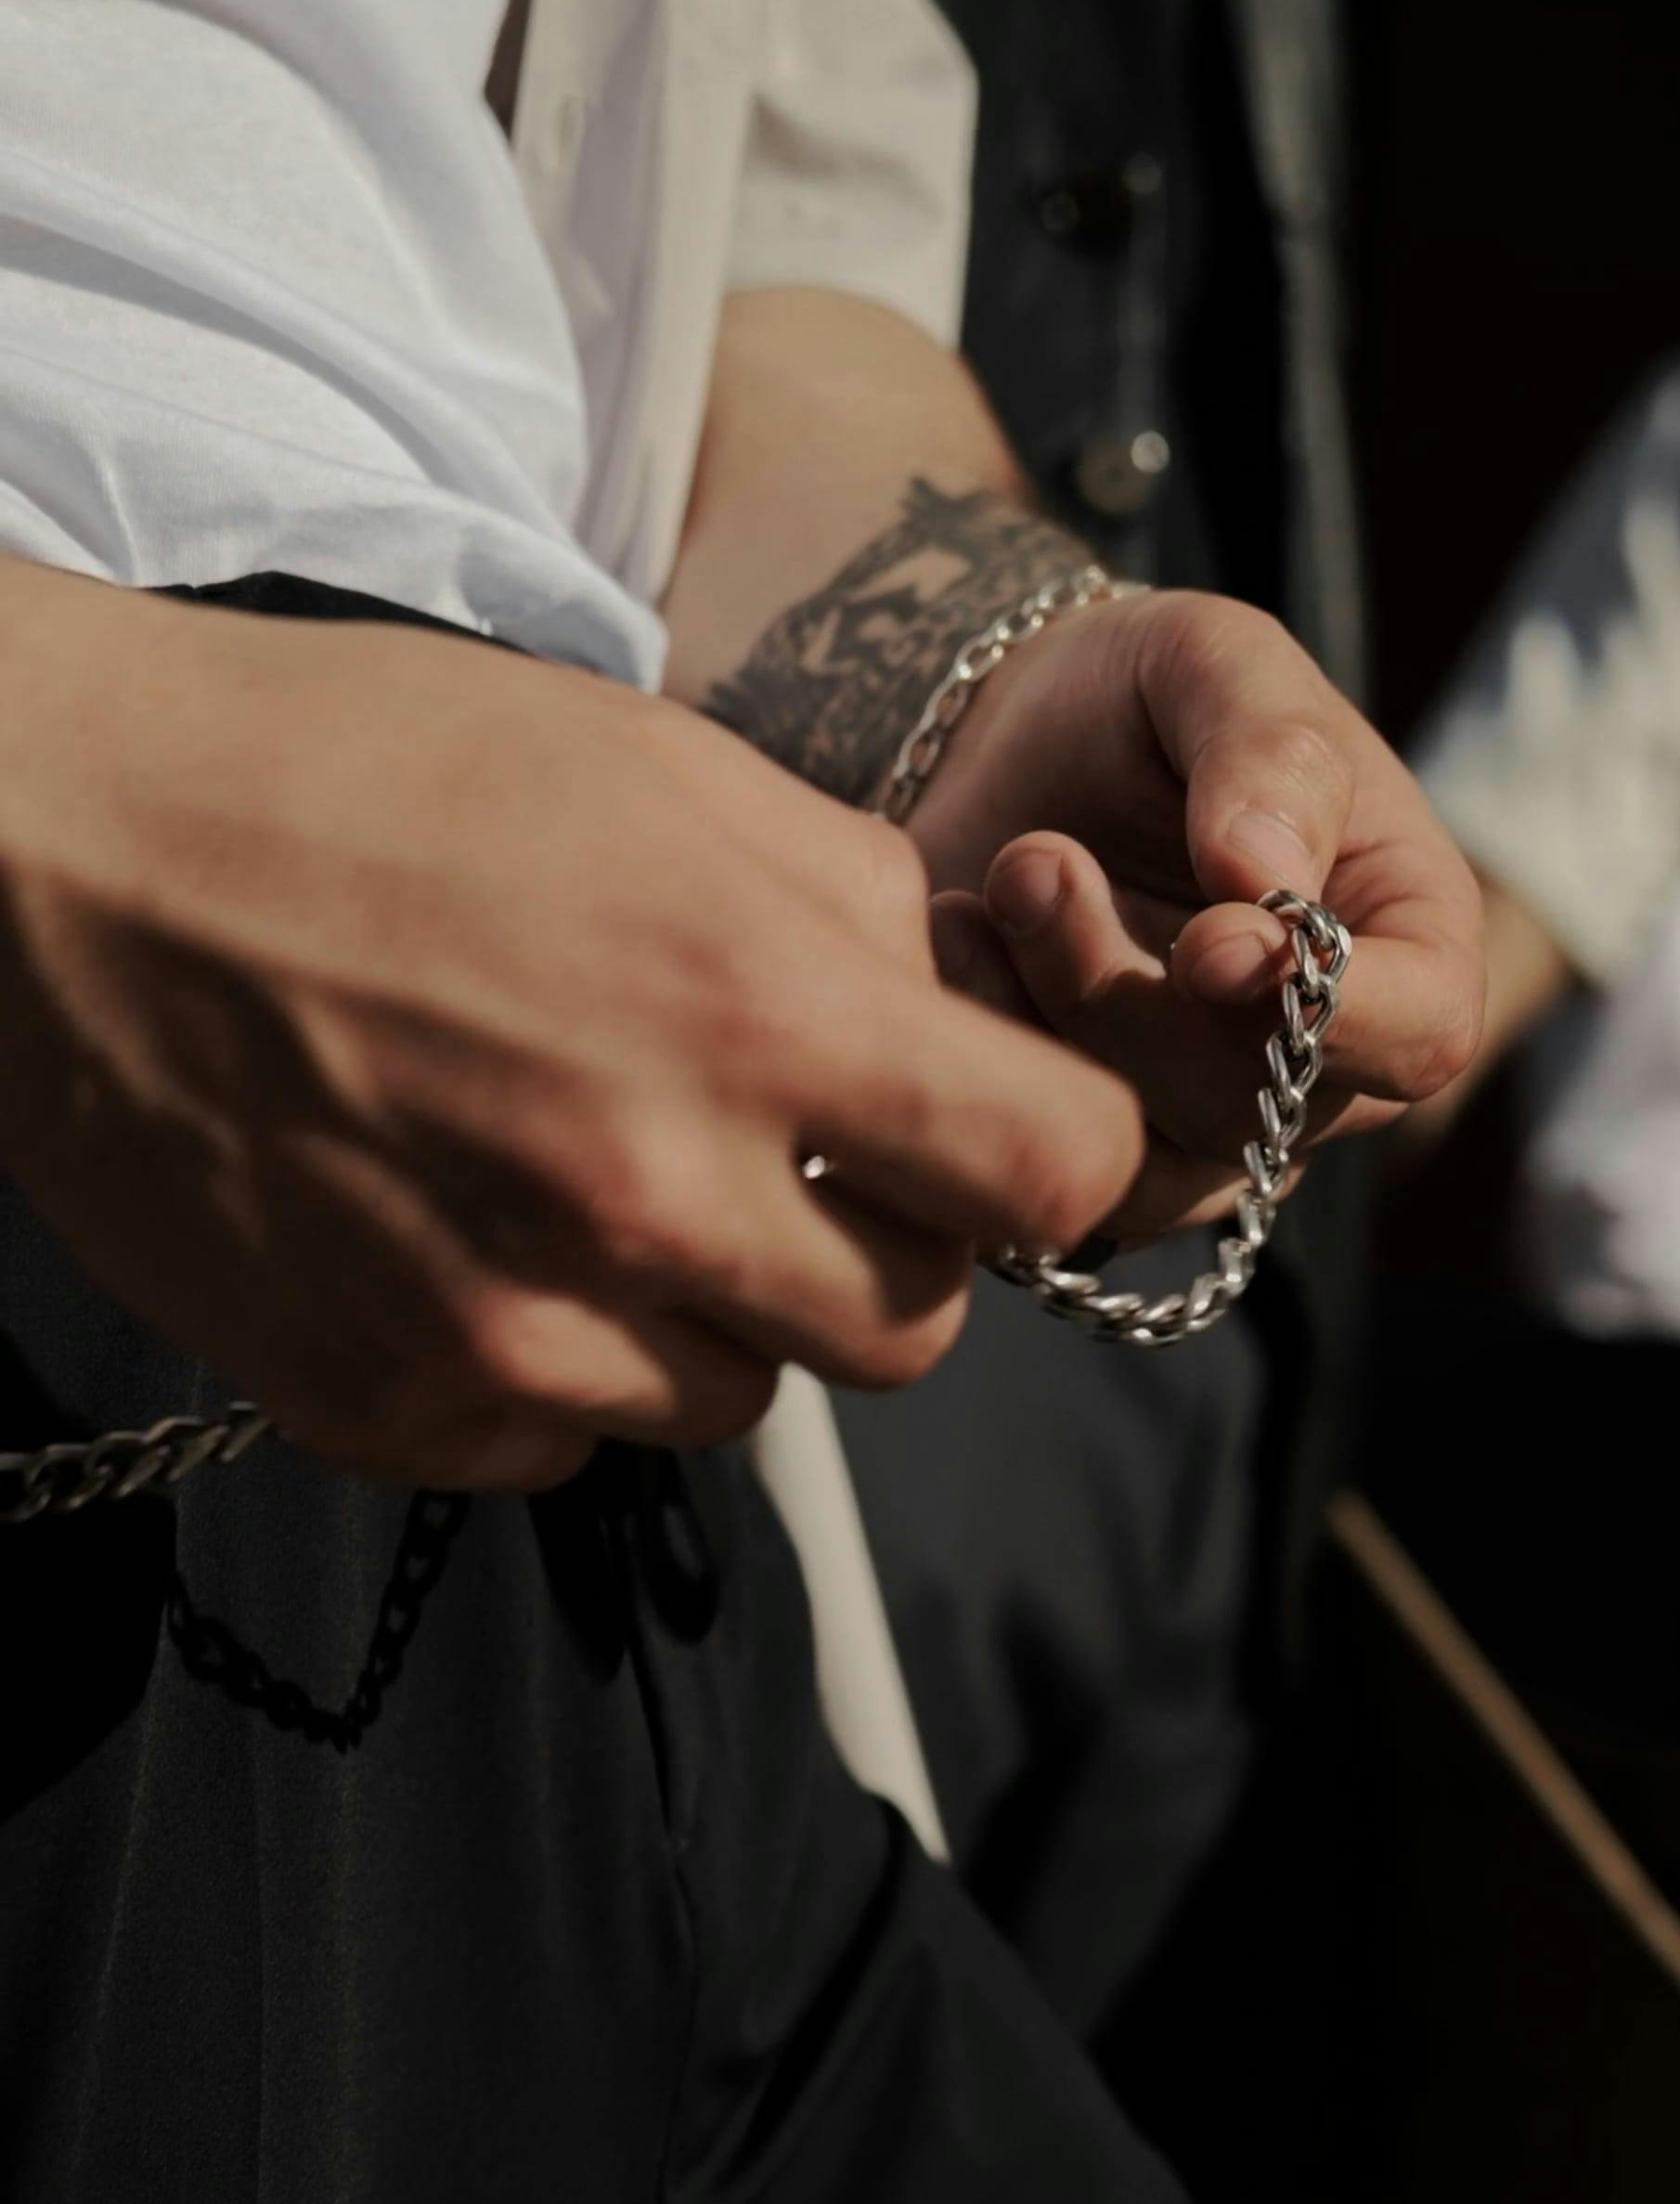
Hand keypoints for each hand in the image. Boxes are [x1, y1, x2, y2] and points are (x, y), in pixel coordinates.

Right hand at [0, 568, 1140, 1485]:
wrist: (58, 859)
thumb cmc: (356, 772)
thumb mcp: (647, 759)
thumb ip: (850, 896)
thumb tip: (966, 1014)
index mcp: (749, 1005)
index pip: (1056, 1174)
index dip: (1047, 1153)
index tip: (994, 1133)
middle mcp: (646, 1198)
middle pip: (912, 1333)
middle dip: (879, 1250)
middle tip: (775, 1159)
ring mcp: (513, 1332)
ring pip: (742, 1403)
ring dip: (711, 1314)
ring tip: (583, 1176)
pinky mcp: (392, 1409)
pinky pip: (569, 1444)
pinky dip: (554, 1365)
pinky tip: (466, 1233)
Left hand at [909, 585, 1484, 1239]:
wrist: (1004, 747)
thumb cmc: (1142, 700)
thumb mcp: (1212, 662)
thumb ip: (1268, 752)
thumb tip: (1266, 884)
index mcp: (1402, 939)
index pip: (1421, 1035)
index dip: (1333, 1014)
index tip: (1212, 944)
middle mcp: (1320, 1062)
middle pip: (1256, 1111)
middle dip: (1131, 1000)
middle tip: (1038, 863)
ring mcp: (1202, 1128)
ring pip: (1145, 1164)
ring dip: (1050, 1019)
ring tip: (996, 878)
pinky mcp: (1089, 1152)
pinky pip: (1042, 1163)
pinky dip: (984, 1053)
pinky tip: (948, 935)